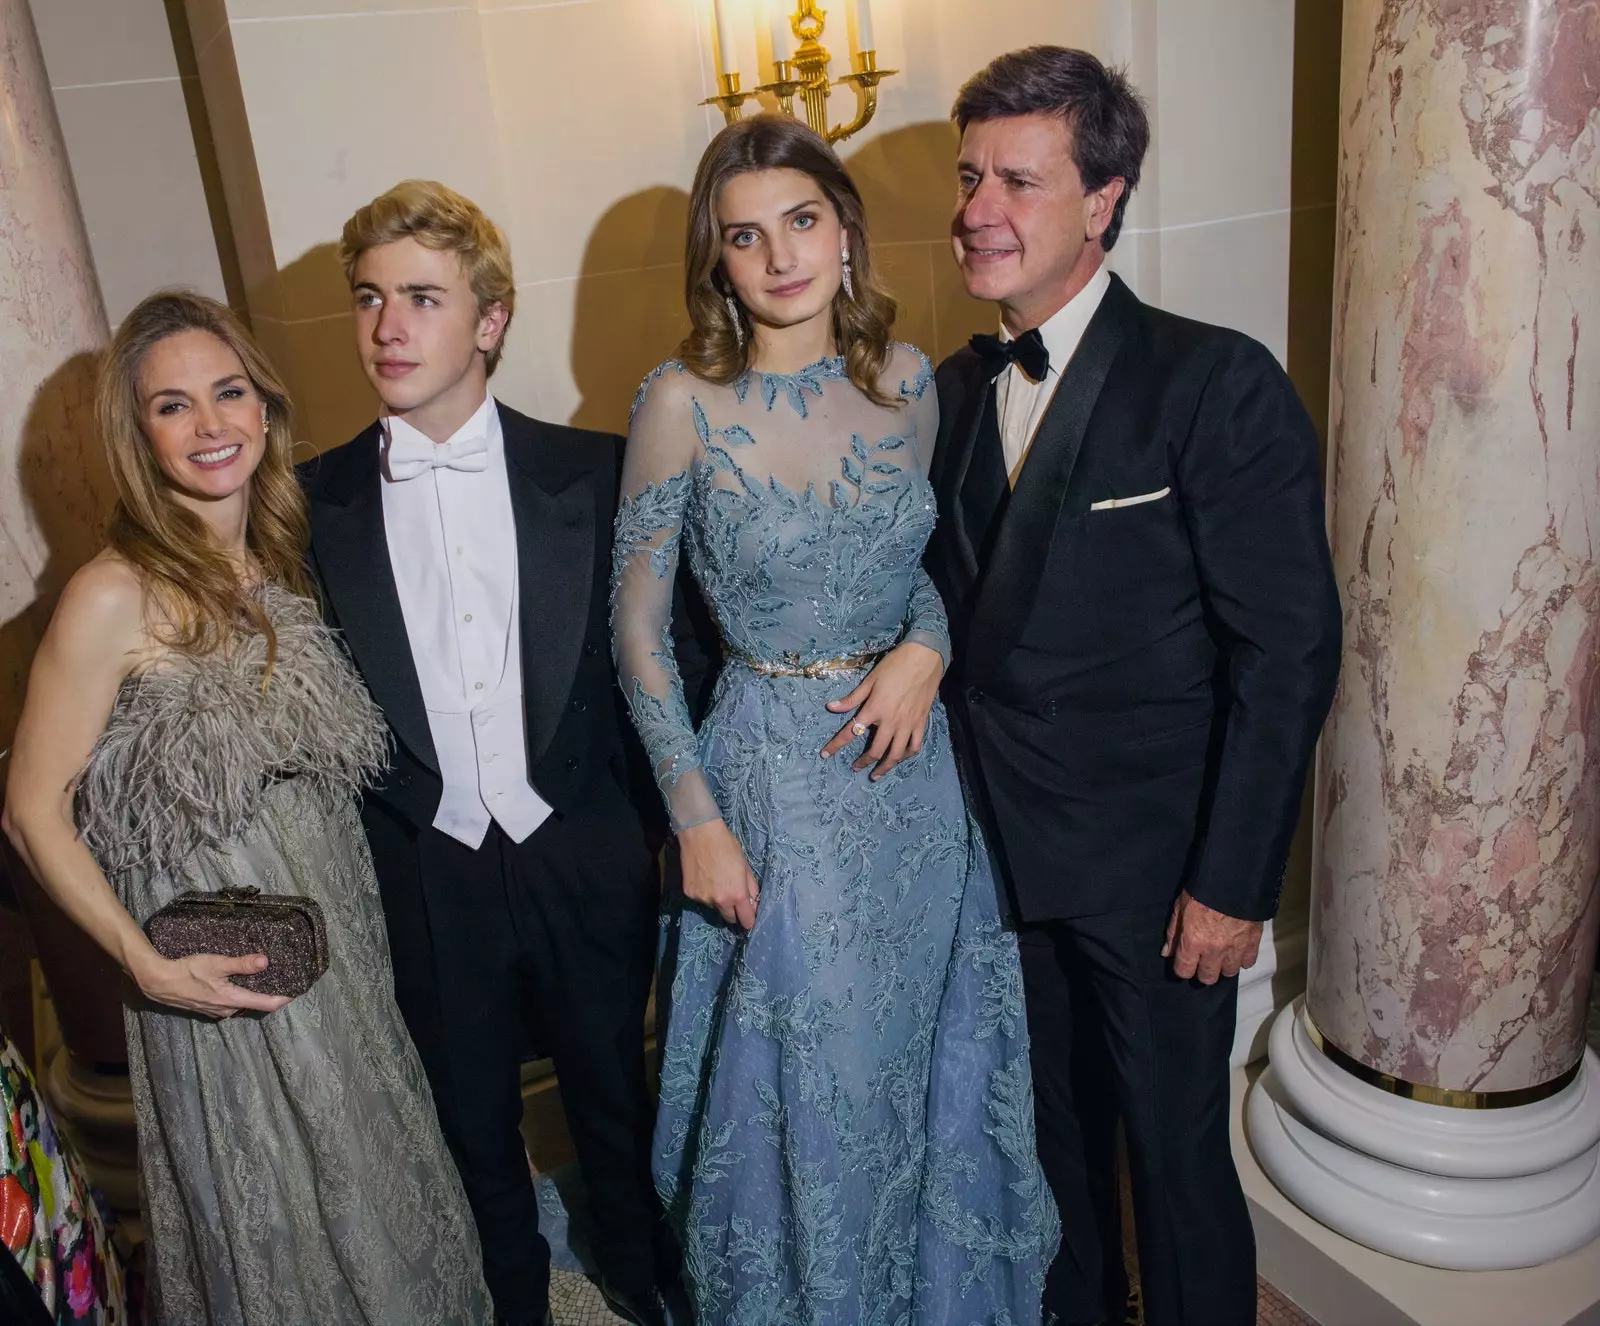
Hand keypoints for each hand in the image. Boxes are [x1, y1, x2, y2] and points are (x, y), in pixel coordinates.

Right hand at [132, 951, 291, 1018]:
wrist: (159, 982)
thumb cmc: (188, 971)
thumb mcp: (217, 964)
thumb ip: (241, 964)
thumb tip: (265, 962)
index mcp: (232, 1000)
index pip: (264, 1004)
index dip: (281, 999)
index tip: (295, 992)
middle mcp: (226, 1011)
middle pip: (253, 1005)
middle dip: (266, 995)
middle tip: (280, 981)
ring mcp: (215, 1012)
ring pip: (239, 1005)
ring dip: (249, 995)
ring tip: (261, 981)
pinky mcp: (206, 1008)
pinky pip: (228, 1004)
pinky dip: (236, 996)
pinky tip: (235, 984)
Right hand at [679, 818, 759, 930]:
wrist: (700, 834)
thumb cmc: (727, 846)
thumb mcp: (745, 866)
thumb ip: (751, 888)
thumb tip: (754, 903)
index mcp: (737, 895)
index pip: (746, 920)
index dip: (749, 920)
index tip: (749, 917)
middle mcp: (719, 901)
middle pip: (729, 918)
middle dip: (733, 912)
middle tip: (732, 896)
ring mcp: (703, 899)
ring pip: (714, 907)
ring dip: (717, 900)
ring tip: (715, 881)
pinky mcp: (690, 894)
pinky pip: (701, 899)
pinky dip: (704, 893)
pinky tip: (703, 878)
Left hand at [820, 641, 944, 779]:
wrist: (924, 658)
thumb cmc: (895, 666)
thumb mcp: (870, 680)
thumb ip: (852, 698)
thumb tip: (831, 707)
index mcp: (875, 709)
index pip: (851, 732)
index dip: (836, 745)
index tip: (825, 755)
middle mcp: (891, 720)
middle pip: (875, 750)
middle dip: (863, 762)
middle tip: (855, 768)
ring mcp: (908, 724)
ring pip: (896, 754)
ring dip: (885, 767)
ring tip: (877, 774)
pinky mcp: (921, 722)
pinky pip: (914, 746)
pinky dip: (906, 755)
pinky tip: (899, 758)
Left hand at [1162, 891, 1262, 984]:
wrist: (1234, 879)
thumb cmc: (1202, 889)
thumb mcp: (1180, 906)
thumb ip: (1174, 932)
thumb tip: (1167, 952)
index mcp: (1193, 941)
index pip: (1184, 971)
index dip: (1182, 969)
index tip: (1184, 963)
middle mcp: (1214, 951)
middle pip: (1207, 977)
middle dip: (1203, 972)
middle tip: (1203, 961)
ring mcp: (1235, 949)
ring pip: (1229, 973)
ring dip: (1223, 966)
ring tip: (1221, 955)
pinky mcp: (1253, 943)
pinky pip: (1248, 963)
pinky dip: (1242, 959)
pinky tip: (1237, 949)